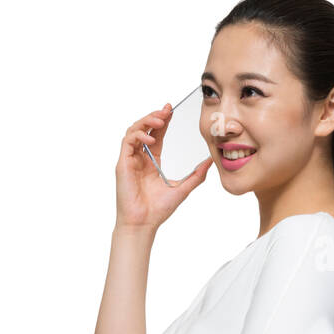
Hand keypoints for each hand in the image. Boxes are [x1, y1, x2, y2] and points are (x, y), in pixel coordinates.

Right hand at [115, 104, 213, 229]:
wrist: (144, 223)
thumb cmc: (159, 210)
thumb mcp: (183, 188)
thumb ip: (196, 175)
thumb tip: (210, 162)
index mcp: (152, 161)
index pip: (156, 134)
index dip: (163, 121)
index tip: (172, 110)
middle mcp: (140, 157)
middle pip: (144, 128)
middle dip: (155, 116)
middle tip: (167, 110)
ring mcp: (130, 160)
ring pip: (133, 131)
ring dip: (146, 122)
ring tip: (160, 119)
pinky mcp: (123, 164)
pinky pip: (127, 142)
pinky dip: (139, 136)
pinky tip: (151, 139)